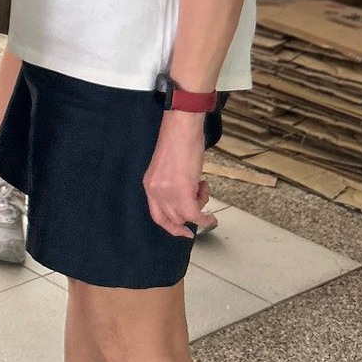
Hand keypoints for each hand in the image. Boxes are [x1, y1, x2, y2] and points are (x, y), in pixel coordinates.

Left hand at [143, 110, 216, 237]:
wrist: (181, 128)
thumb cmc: (178, 142)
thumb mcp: (167, 168)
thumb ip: (171, 186)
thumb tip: (187, 199)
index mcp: (149, 184)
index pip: (157, 215)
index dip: (171, 227)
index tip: (184, 232)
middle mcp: (155, 191)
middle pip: (174, 218)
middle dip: (191, 214)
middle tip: (201, 201)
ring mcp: (167, 192)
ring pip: (186, 216)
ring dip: (199, 208)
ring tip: (202, 188)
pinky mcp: (182, 192)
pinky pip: (196, 215)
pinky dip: (206, 219)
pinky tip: (213, 216)